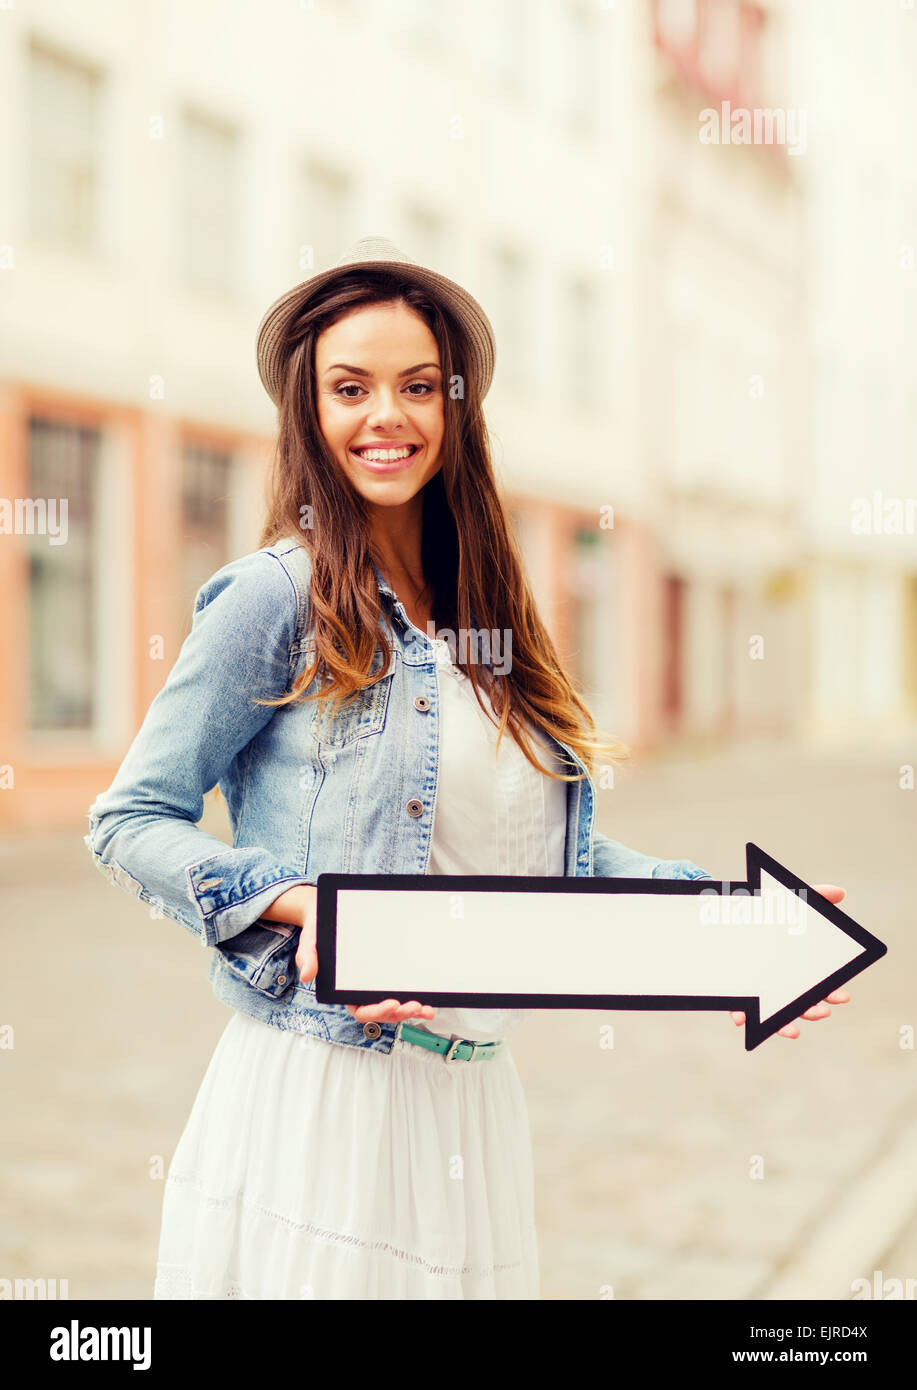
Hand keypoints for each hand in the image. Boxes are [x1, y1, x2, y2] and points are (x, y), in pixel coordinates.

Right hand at [282, 887, 436, 1025]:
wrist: (328, 913)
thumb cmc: (319, 930)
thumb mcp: (310, 941)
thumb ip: (307, 957)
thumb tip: (307, 974)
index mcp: (344, 990)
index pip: (361, 1010)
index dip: (377, 1011)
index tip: (391, 1004)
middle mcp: (361, 991)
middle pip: (382, 1011)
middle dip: (399, 1013)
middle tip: (414, 1006)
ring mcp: (376, 985)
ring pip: (396, 1006)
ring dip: (411, 1010)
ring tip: (426, 1009)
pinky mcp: (387, 974)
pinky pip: (403, 990)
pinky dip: (417, 998)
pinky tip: (429, 1002)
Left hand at [729, 883, 850, 1038]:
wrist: (728, 914)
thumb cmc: (766, 912)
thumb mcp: (789, 902)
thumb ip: (814, 896)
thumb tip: (840, 892)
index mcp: (800, 968)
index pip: (821, 986)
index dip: (833, 993)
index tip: (842, 996)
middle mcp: (782, 984)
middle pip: (802, 1005)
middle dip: (814, 1012)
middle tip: (823, 1012)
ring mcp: (760, 991)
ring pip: (775, 1016)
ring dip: (786, 1025)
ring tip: (793, 1031)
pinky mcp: (737, 992)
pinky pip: (739, 1010)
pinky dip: (743, 1017)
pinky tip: (745, 1020)